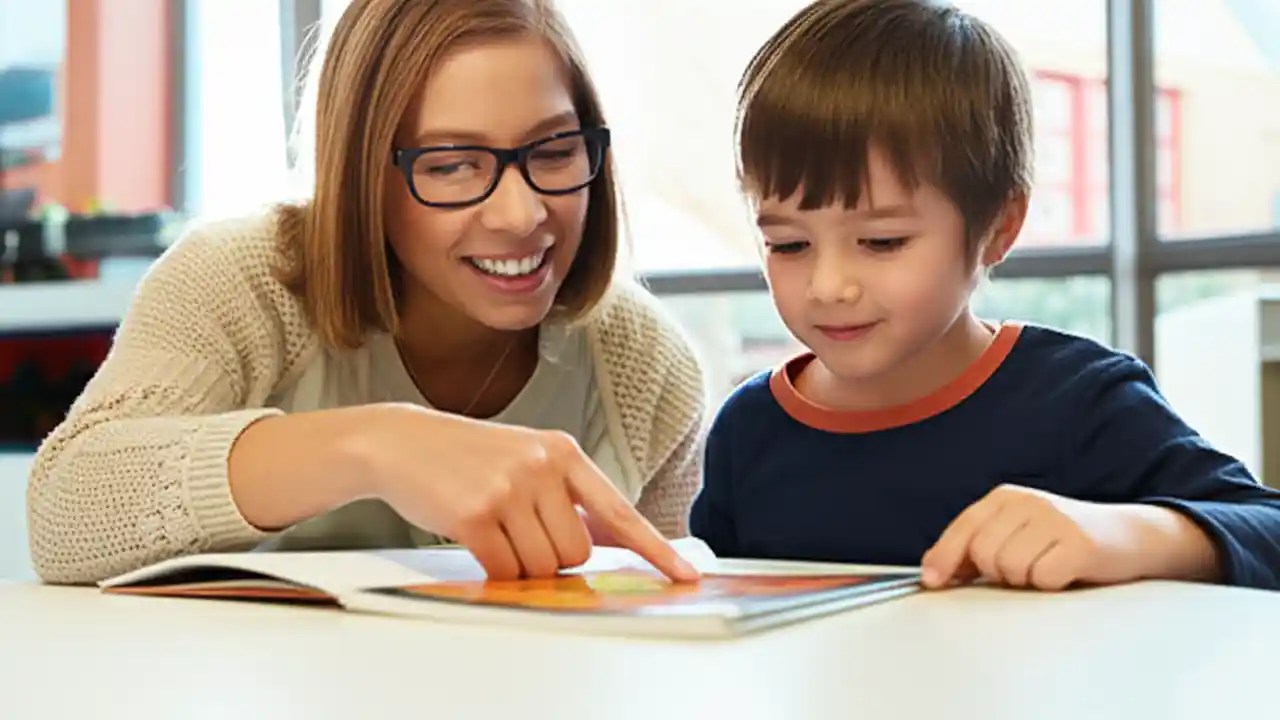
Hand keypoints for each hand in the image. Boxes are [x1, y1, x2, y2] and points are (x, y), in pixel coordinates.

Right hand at [353, 404, 699, 582]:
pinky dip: (495, 569)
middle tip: (519, 531)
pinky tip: (477, 539)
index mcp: (563, 452)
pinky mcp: (476, 515)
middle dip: (550, 558)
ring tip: (495, 529)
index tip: (685, 575)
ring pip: (542, 568)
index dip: (654, 548)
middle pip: (576, 553)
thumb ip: (570, 499)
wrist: (402, 443)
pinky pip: (505, 571)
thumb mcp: (528, 461)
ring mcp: (509, 489)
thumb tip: (616, 540)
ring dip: (520, 565)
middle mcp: (542, 466)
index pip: (620, 510)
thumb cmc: (469, 459)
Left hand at [921, 484, 1161, 590]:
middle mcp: (1028, 502)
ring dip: (1025, 580)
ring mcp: (1055, 519)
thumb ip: (975, 547)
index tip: (932, 581)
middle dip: (996, 573)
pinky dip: (1050, 585)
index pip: (964, 527)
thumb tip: (933, 572)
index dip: (944, 557)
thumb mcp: (1016, 533)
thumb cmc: (1064, 540)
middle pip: (983, 554)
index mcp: (1006, 497)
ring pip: (1010, 568)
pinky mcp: (1079, 544)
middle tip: (1024, 568)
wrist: (1129, 537)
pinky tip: (1065, 572)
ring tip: (1045, 567)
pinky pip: (1042, 579)